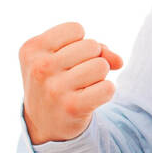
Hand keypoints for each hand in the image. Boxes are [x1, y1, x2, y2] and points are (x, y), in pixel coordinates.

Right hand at [19, 21, 123, 144]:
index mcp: (32, 48)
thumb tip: (119, 61)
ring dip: (100, 75)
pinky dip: (106, 91)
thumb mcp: (62, 57)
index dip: (80, 42)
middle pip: (91, 45)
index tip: (68, 58)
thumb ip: (95, 48)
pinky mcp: (72, 107)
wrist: (43, 122)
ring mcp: (55, 88)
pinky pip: (107, 88)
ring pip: (102, 66)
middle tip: (77, 75)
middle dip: (92, 58)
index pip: (76, 29)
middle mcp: (40, 67)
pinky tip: (92, 98)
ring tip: (84, 86)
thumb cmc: (57, 80)